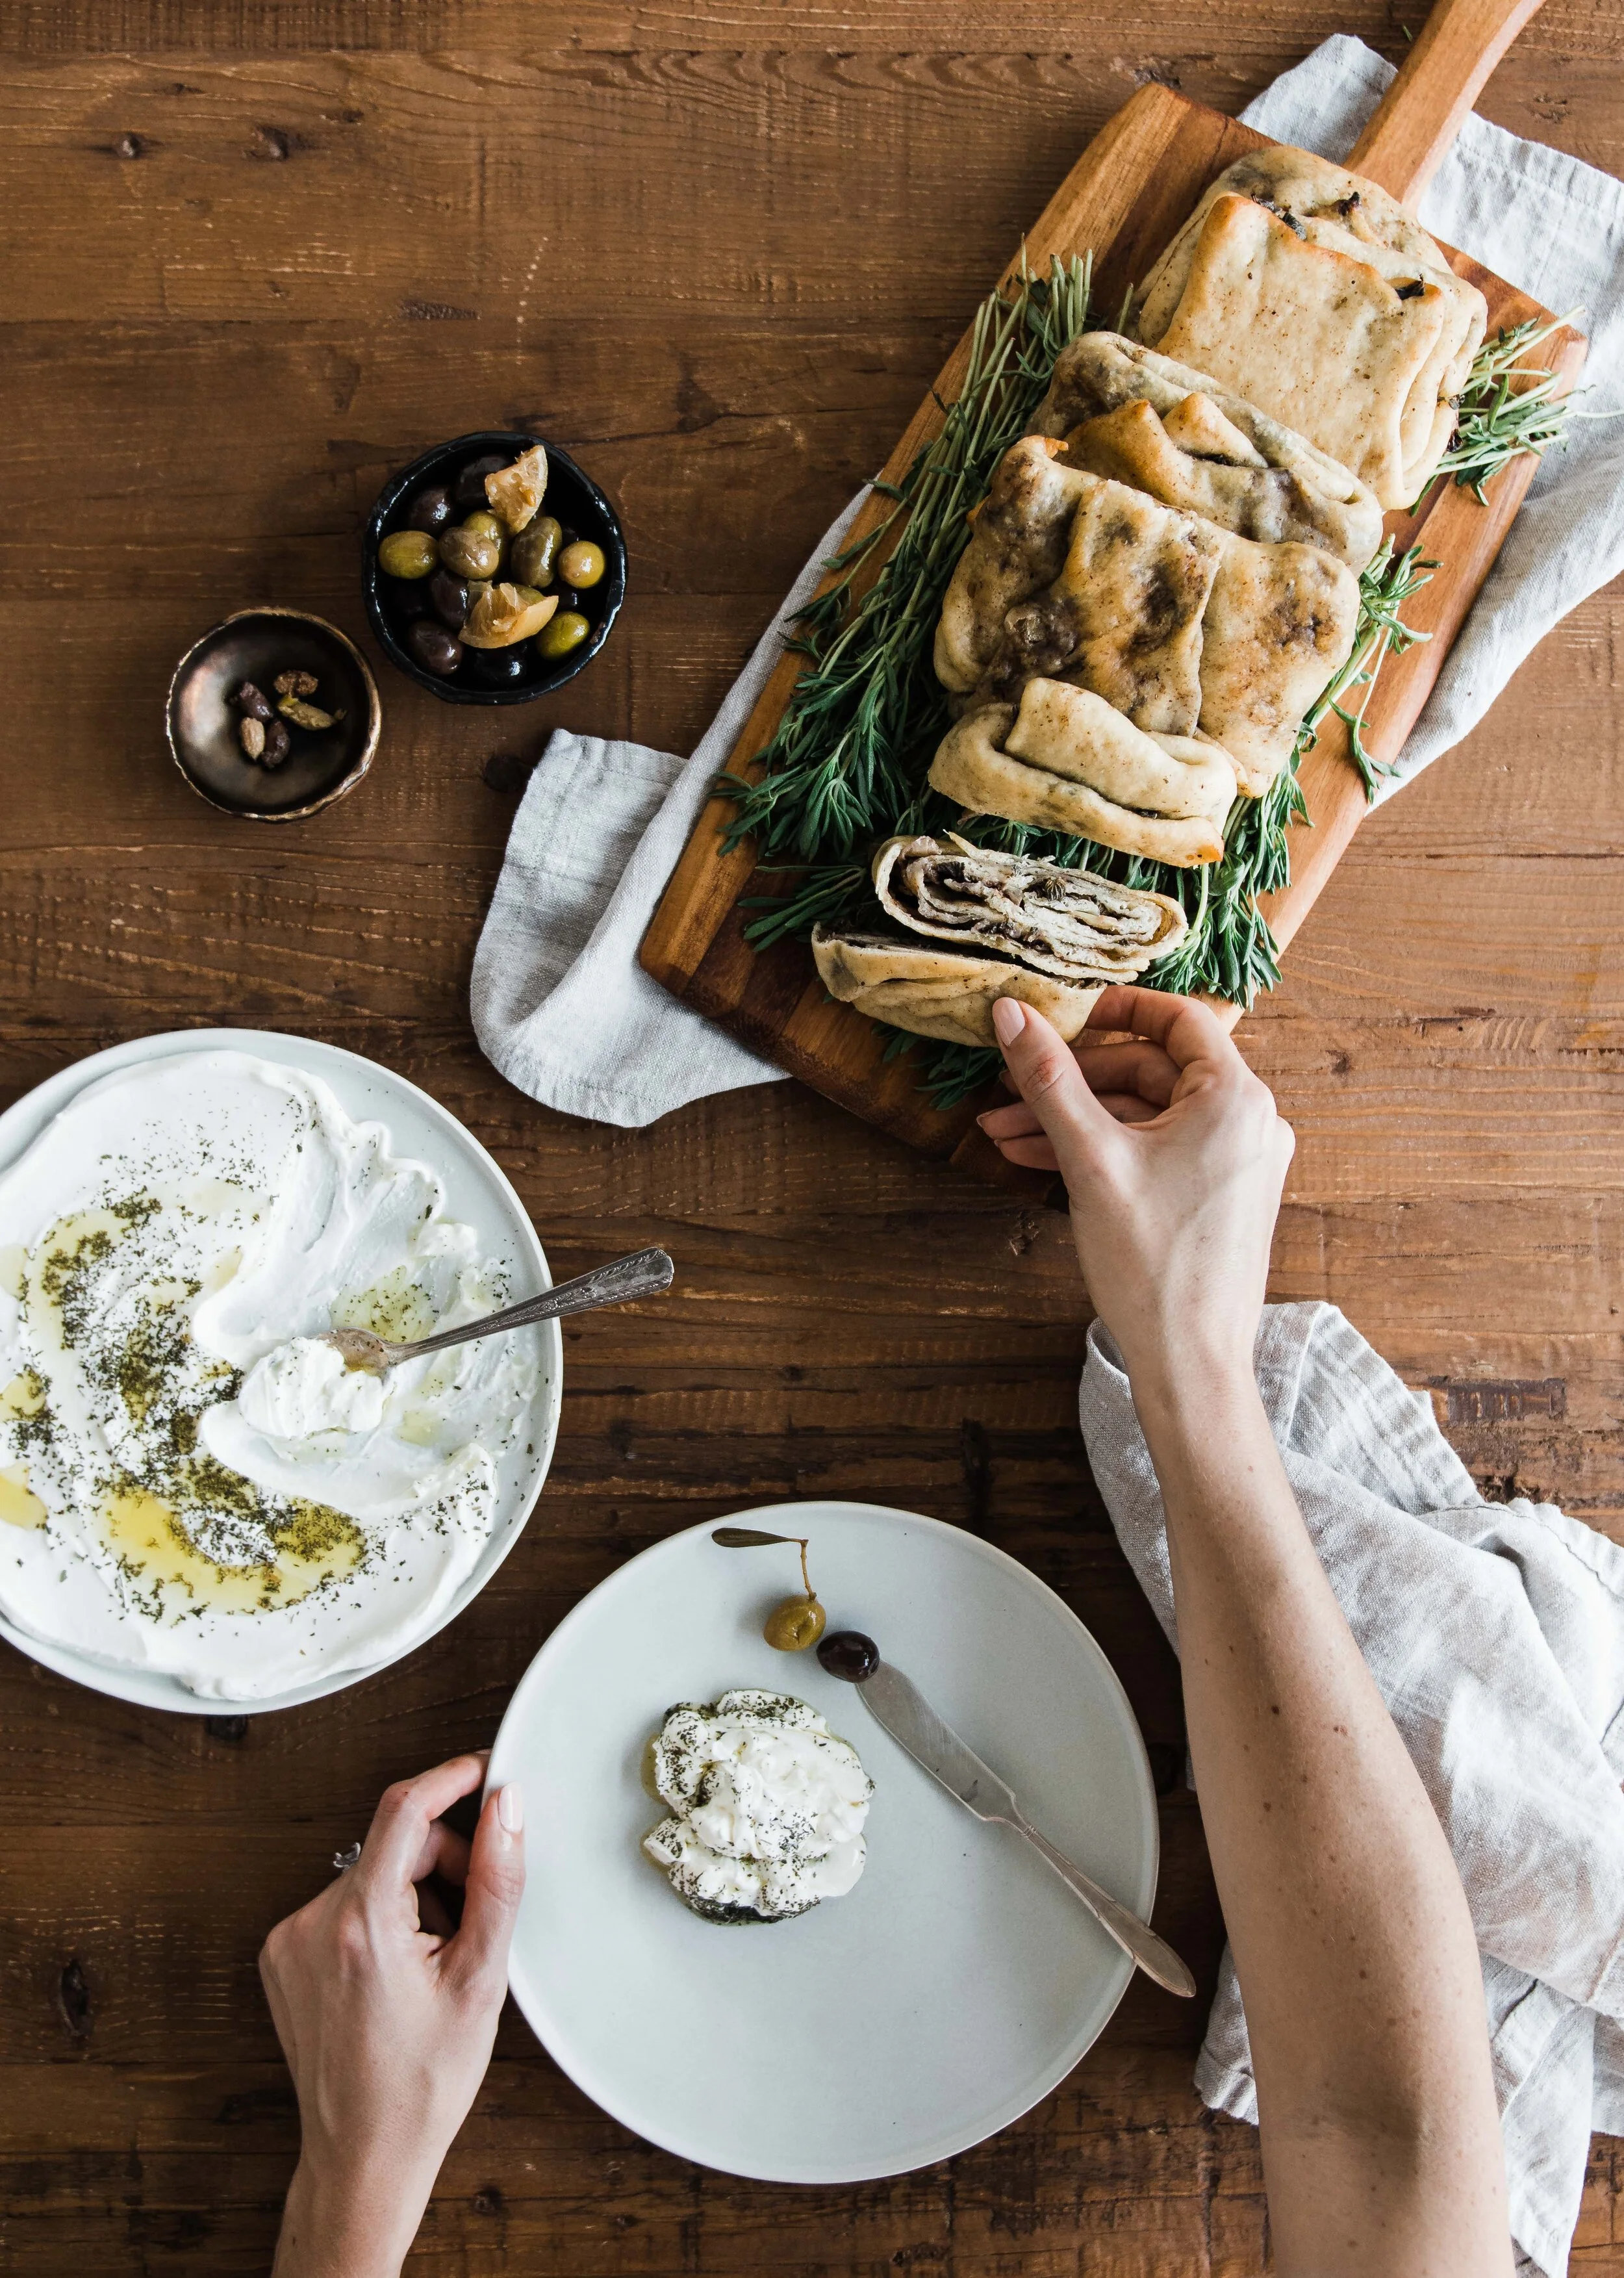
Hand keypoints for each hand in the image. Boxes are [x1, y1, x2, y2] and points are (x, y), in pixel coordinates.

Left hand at [261, 1754, 525, 2277]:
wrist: (364, 2156)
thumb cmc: (424, 2083)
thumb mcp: (481, 1980)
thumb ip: (497, 1882)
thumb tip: (507, 1807)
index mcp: (361, 1925)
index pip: (405, 1807)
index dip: (452, 1778)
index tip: (485, 1774)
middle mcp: (311, 1924)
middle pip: (394, 1845)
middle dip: (444, 1863)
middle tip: (474, 1918)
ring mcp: (288, 1942)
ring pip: (370, 1874)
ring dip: (413, 1893)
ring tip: (437, 1957)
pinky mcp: (281, 1959)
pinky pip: (342, 1906)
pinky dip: (379, 1917)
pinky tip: (401, 1969)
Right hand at [979, 989, 1292, 1394]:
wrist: (1190, 1362)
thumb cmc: (1153, 1265)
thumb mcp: (1090, 1160)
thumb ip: (1049, 1079)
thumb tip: (1011, 1011)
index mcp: (1235, 1099)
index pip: (1177, 1018)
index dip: (1116, 1008)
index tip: (1063, 1013)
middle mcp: (1249, 1123)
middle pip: (1150, 1072)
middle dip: (1072, 1083)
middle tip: (1008, 1093)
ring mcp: (1238, 1163)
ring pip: (1146, 1118)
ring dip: (1077, 1121)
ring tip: (1005, 1136)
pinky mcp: (1221, 1197)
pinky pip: (1159, 1153)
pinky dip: (1106, 1152)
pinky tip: (1043, 1162)